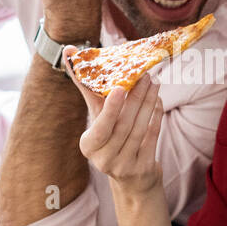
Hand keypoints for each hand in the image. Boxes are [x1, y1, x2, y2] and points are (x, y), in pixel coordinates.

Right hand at [65, 57, 163, 195]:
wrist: (129, 174)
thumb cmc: (109, 135)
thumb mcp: (96, 114)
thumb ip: (85, 85)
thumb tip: (69, 50)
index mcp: (88, 146)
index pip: (100, 128)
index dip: (111, 109)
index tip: (121, 88)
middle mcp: (103, 160)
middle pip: (123, 125)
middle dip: (137, 98)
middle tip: (146, 76)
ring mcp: (124, 167)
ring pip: (139, 130)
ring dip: (149, 104)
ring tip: (154, 84)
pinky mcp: (142, 169)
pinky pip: (151, 138)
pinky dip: (156, 118)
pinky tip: (158, 102)